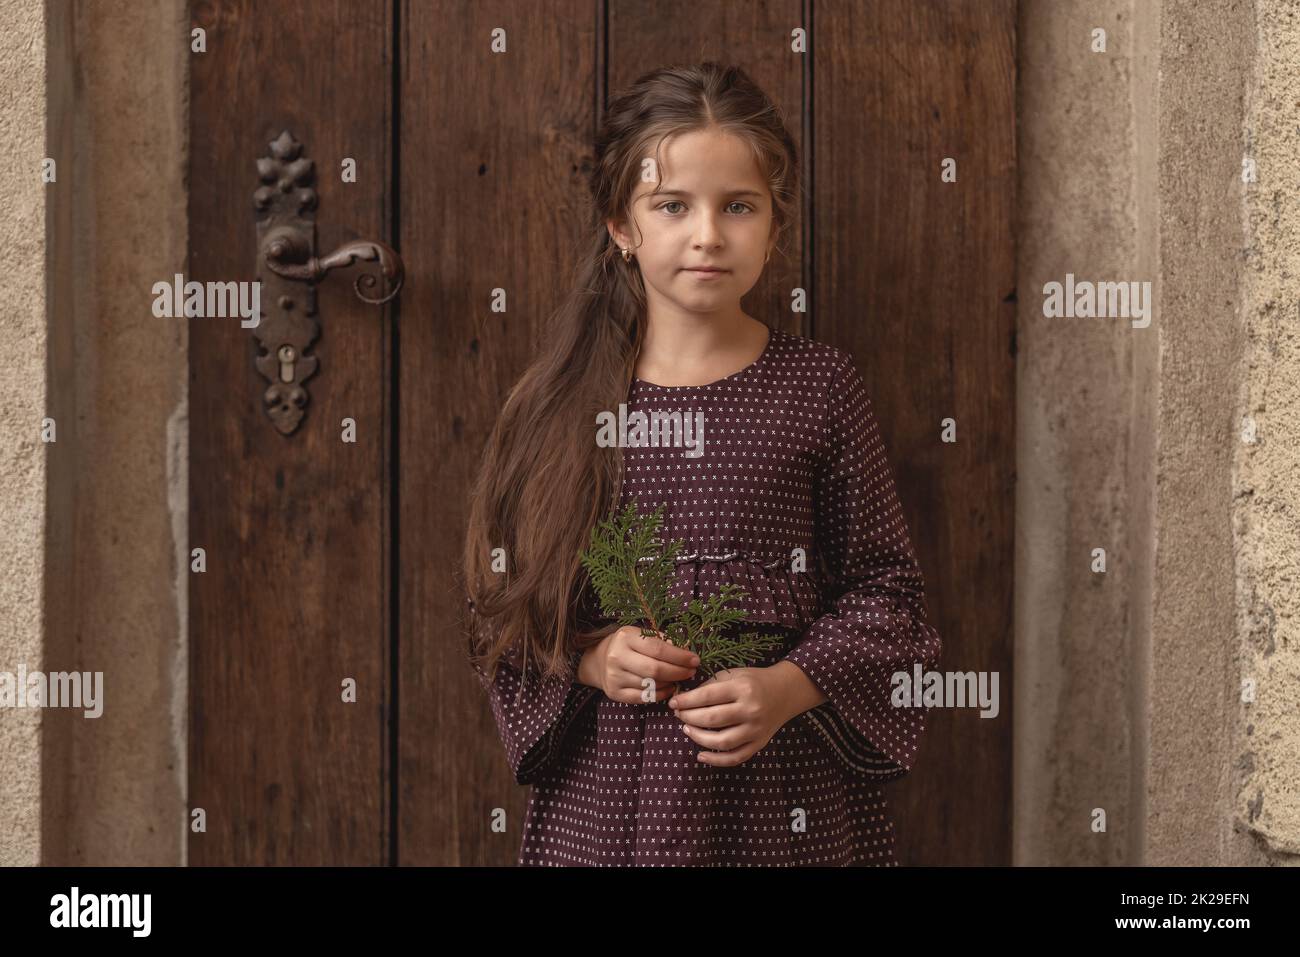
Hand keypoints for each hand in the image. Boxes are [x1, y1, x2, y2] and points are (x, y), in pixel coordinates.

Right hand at [580, 626, 699, 704]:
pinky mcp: (614, 693)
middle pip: (655, 670)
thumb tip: (687, 652)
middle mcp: (617, 657)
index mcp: (626, 637)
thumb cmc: (628, 645)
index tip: (695, 660)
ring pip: (651, 685)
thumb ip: (663, 641)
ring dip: (670, 683)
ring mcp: (614, 676)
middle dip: (678, 672)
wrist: (599, 660)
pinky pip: (644, 698)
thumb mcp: (641, 634)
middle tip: (691, 672)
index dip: (680, 656)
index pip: (658, 649)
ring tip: (679, 678)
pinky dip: (660, 694)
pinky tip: (668, 688)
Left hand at [668, 666, 791, 766]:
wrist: (785, 691)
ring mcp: (756, 729)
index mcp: (742, 688)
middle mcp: (750, 710)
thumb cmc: (755, 681)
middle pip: (712, 719)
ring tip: (687, 729)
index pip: (707, 696)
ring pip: (722, 741)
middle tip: (678, 715)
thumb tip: (685, 699)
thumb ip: (711, 685)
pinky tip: (700, 755)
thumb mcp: (734, 674)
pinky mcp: (759, 743)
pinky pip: (735, 757)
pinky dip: (716, 760)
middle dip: (689, 717)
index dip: (686, 701)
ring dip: (698, 738)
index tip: (674, 703)